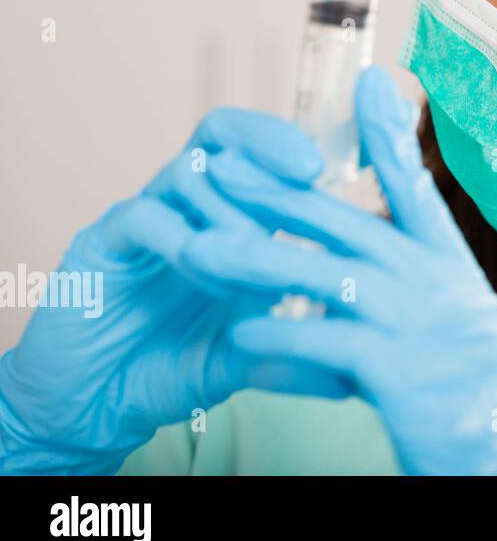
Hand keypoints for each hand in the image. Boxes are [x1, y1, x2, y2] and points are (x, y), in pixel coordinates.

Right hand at [0, 111, 346, 474]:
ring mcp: (146, 217)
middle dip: (271, 143)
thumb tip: (356, 381)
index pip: (264, 155)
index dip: (302, 151)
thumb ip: (295, 356)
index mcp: (228, 215)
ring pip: (189, 171)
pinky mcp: (103, 242)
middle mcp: (188, 205)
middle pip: (225, 137)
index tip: (342, 168)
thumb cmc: (175, 364)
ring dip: (231, 206)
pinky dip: (183, 238)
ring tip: (259, 250)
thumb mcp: (247, 359)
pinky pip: (145, 216)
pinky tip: (210, 272)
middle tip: (309, 170)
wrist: (95, 402)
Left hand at [187, 66, 496, 474]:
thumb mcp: (461, 319)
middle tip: (220, 166)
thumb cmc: (479, 389)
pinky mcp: (398, 372)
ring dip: (253, 261)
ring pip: (322, 276)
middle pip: (344, 222)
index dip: (390, 133)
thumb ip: (420, 281)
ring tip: (197, 250)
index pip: (415, 185)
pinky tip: (240, 337)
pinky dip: (279, 341)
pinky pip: (324, 347)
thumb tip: (380, 257)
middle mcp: (433, 281)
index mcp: (447, 263)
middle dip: (274, 191)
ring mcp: (416, 323)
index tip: (372, 81)